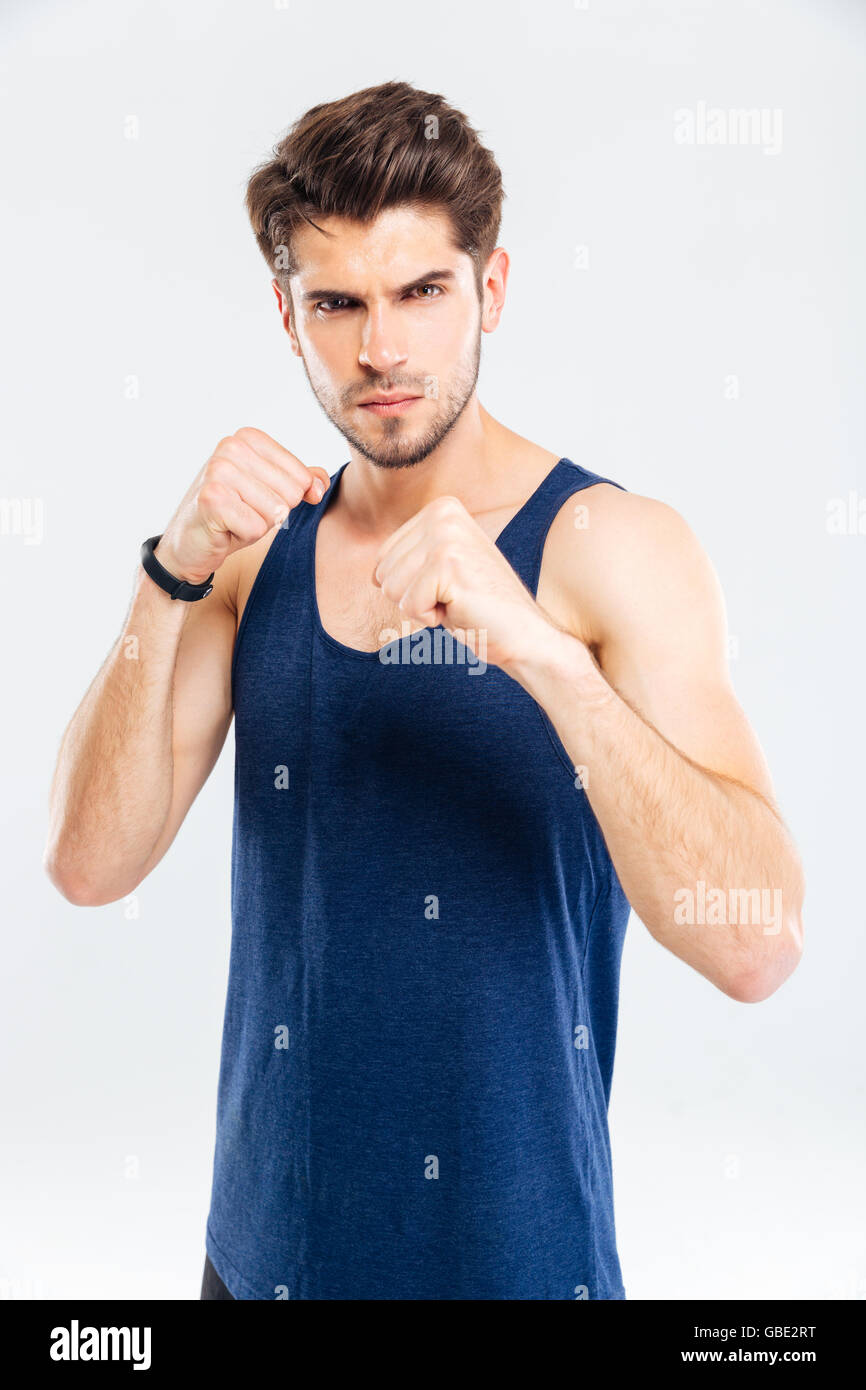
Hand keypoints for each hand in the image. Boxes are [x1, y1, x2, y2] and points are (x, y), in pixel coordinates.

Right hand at [154, 427, 330, 583]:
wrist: (190, 543)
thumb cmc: (233, 515)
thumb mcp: (272, 493)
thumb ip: (302, 482)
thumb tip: (320, 485)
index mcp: (248, 438)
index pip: (301, 477)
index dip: (287, 499)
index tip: (256, 499)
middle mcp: (231, 446)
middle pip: (291, 494)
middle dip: (273, 514)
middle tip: (243, 512)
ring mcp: (218, 470)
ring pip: (276, 511)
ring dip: (258, 525)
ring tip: (233, 519)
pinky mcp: (212, 498)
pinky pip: (257, 527)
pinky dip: (245, 536)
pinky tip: (224, 529)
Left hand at [372, 493, 555, 670]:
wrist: (523, 634)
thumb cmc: (479, 608)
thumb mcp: (441, 571)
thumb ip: (412, 559)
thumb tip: (372, 573)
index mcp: (441, 509)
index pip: (384, 556)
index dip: (411, 584)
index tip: (449, 586)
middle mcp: (442, 514)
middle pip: (382, 571)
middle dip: (412, 596)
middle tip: (454, 596)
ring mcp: (446, 537)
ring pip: (391, 589)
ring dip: (421, 607)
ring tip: (457, 601)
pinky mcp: (448, 565)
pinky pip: (408, 606)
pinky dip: (430, 618)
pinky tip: (461, 609)